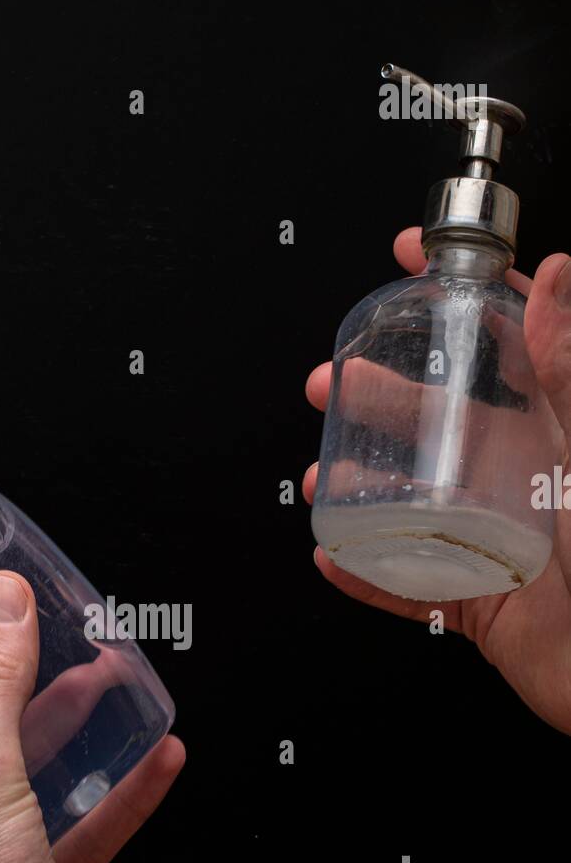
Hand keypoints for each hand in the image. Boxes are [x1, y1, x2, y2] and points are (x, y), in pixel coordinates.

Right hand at [304, 226, 570, 734]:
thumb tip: (558, 277)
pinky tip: (331, 556)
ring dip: (358, 487)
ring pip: (410, 502)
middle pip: (435, 422)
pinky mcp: (477, 600)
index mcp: (552, 431)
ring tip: (316, 476)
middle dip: (378, 395)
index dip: (458, 298)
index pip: (504, 344)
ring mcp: (493, 538)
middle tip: (329, 380)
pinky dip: (366, 574)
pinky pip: (408, 584)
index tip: (410, 262)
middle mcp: (519, 478)